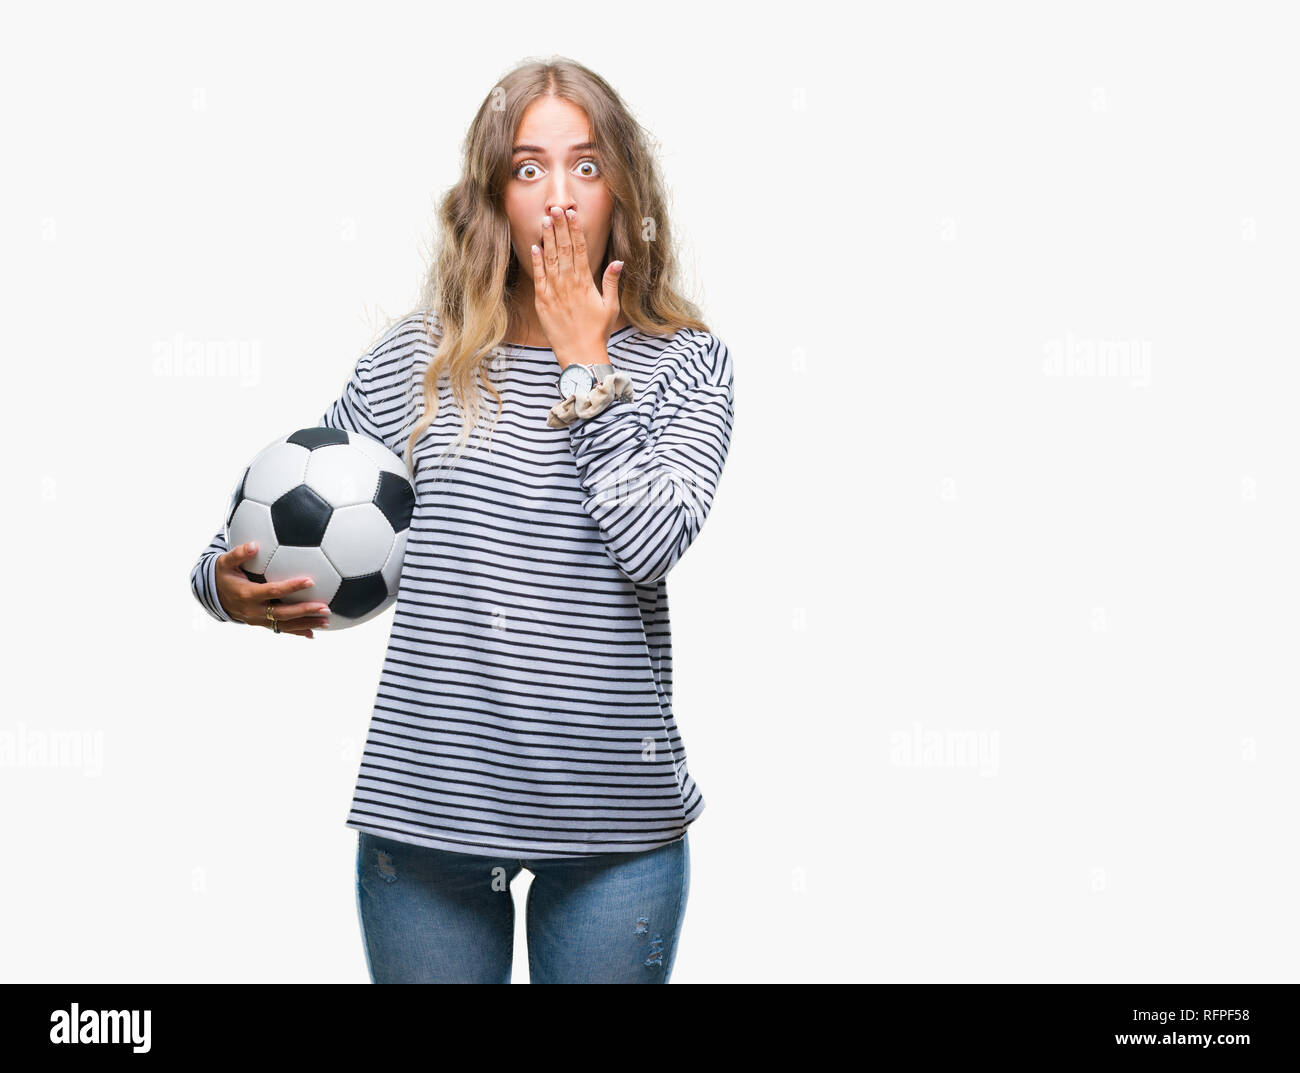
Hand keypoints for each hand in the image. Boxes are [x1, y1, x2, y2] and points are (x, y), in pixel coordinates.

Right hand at [214, 542, 331, 638]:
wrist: (213, 596)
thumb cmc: (223, 575)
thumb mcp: (225, 563)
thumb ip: (238, 554)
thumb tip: (253, 545)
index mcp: (247, 594)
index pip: (273, 591)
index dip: (291, 587)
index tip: (310, 581)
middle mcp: (253, 610)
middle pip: (283, 613)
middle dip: (305, 611)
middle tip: (325, 608)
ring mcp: (258, 620)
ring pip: (285, 625)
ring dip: (306, 624)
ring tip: (326, 621)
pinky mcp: (261, 624)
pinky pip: (281, 629)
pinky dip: (297, 632)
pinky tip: (313, 633)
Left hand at [531, 205, 623, 365]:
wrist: (580, 353)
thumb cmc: (597, 331)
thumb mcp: (611, 306)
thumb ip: (611, 282)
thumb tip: (618, 261)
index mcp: (586, 282)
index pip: (580, 249)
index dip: (576, 229)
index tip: (572, 213)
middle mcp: (569, 283)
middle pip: (564, 248)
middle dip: (560, 226)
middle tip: (556, 207)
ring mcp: (554, 292)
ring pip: (550, 259)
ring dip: (548, 238)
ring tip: (545, 220)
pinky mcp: (542, 302)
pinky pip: (539, 277)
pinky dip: (537, 261)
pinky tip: (535, 247)